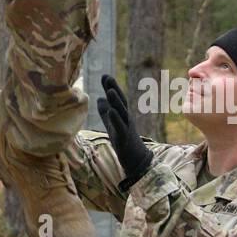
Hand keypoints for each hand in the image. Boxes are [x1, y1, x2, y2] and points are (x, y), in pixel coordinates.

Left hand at [97, 74, 152, 190]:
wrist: (136, 160)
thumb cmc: (124, 141)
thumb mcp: (112, 124)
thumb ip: (105, 112)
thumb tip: (99, 98)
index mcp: (122, 115)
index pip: (116, 99)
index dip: (110, 88)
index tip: (104, 75)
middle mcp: (126, 119)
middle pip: (120, 101)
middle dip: (114, 89)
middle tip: (107, 76)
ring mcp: (127, 128)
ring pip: (122, 113)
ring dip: (116, 101)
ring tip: (111, 91)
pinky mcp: (125, 139)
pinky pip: (121, 127)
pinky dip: (116, 119)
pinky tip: (111, 111)